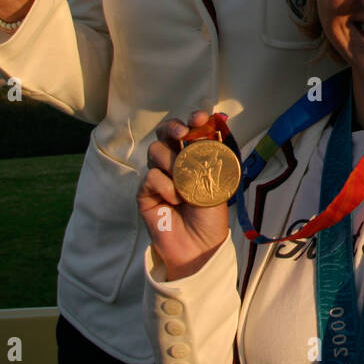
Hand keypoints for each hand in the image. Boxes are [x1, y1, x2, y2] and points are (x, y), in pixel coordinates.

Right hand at [139, 111, 230, 278]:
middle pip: (165, 133)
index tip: (200, 117)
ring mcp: (159, 177)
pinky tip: (175, 200)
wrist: (200, 246)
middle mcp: (174, 163)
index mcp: (193, 158)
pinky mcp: (146, 193)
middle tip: (183, 133)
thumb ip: (210, 158)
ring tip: (185, 184)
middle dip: (173, 127)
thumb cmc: (210, 215)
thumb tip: (208, 129)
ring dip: (172, 162)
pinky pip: (151, 177)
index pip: (188, 131)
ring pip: (156, 151)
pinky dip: (165, 186)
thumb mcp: (217, 183)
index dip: (192, 119)